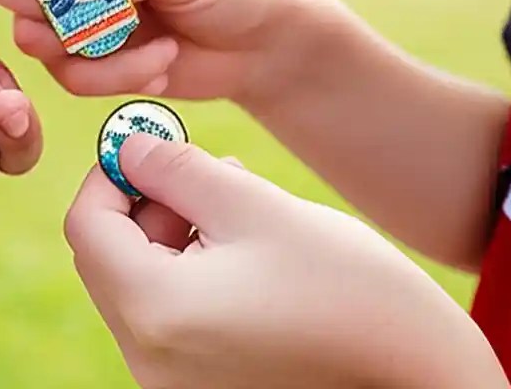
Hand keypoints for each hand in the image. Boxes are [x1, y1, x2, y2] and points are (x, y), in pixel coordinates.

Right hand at [0, 0, 319, 102]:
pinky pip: (62, 73)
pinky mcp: (73, 48)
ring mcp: (64, 0)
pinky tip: (159, 63)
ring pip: (30, 33)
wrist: (258, 43)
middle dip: (60, 11)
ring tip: (154, 44)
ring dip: (96, 51)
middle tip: (114, 18)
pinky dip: (112, 76)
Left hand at [64, 135, 507, 388]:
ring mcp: (171, 385)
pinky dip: (189, 277)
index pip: (86, 225)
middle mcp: (149, 360)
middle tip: (204, 173)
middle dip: (144, 205)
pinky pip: (168, 321)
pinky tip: (243, 254)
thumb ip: (178, 170)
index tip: (152, 145)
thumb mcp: (256, 206)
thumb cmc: (351, 287)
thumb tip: (127, 147)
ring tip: (235, 209)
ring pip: (138, 288)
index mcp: (155, 310)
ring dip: (169, 238)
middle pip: (107, 260)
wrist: (424, 378)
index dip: (109, 173)